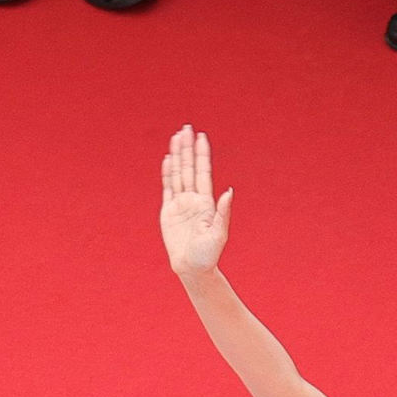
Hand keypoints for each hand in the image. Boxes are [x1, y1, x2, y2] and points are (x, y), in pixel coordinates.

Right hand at [158, 125, 230, 278]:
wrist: (192, 268)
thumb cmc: (208, 255)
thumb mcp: (219, 234)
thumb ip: (223, 213)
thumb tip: (228, 192)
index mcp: (206, 202)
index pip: (203, 172)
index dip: (202, 154)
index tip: (201, 136)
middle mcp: (193, 199)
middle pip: (189, 168)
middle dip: (188, 148)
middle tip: (186, 128)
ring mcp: (180, 204)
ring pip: (178, 174)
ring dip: (177, 156)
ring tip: (176, 137)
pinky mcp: (168, 212)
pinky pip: (167, 188)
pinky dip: (167, 173)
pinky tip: (168, 159)